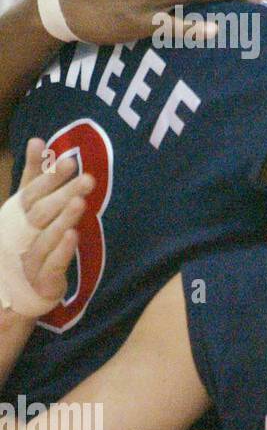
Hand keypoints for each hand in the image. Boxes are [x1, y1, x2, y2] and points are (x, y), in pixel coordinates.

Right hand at [0, 138, 92, 316]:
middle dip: (63, 194)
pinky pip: (52, 263)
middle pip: (41, 211)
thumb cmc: (26, 238)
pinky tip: (73, 235)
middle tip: (88, 179)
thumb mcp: (27, 206)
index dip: (49, 176)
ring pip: (46, 235)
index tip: (70, 161)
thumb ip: (34, 176)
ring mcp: (30, 256)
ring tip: (80, 202)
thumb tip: (37, 140)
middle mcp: (21, 232)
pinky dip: (62, 249)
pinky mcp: (43, 279)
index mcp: (19, 213)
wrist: (14, 288)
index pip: (33, 191)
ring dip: (63, 218)